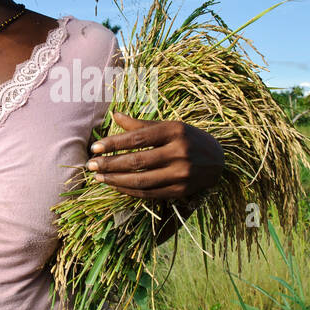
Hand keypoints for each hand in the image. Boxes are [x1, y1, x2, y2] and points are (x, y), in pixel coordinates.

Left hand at [86, 111, 223, 200]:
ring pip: (141, 180)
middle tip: (90, 165)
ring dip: (116, 180)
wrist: (218, 159)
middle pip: (137, 161)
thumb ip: (141, 125)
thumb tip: (115, 116)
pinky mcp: (181, 190)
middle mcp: (179, 152)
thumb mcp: (168, 126)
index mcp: (175, 131)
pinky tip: (115, 186)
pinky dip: (129, 191)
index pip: (138, 138)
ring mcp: (181, 174)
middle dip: (110, 164)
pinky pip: (149, 193)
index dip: (114, 143)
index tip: (95, 147)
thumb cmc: (188, 138)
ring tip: (99, 177)